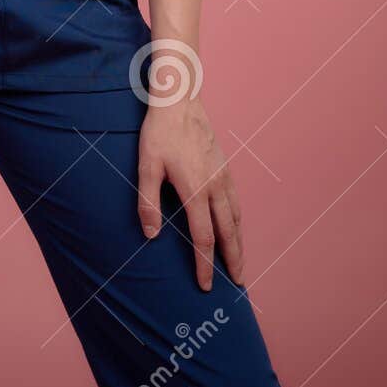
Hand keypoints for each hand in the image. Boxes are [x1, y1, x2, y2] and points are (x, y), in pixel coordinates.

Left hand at [136, 98, 243, 289]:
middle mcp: (215, 187)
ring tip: (239, 263)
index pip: (204, 238)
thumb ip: (148, 203)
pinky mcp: (224, 167)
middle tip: (237, 284)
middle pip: (228, 233)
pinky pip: (236, 202)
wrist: (180, 101)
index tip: (205, 285)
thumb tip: (151, 236)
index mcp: (195, 190)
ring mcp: (223, 176)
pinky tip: (234, 227)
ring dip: (239, 243)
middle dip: (232, 261)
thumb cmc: (160, 133)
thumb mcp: (146, 166)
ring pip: (236, 218)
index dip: (205, 264)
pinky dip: (238, 222)